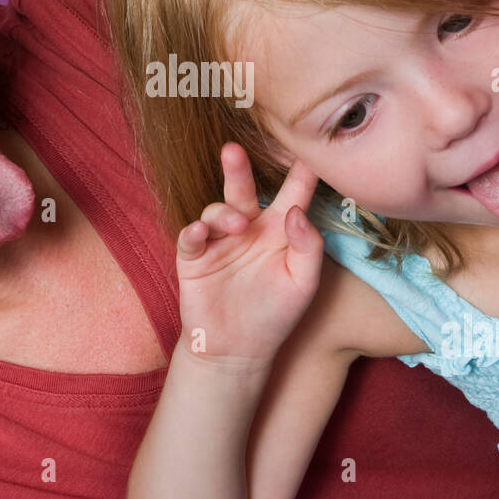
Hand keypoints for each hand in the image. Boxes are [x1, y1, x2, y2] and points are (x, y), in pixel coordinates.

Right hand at [175, 143, 323, 372]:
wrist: (238, 352)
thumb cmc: (276, 315)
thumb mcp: (304, 284)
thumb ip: (308, 246)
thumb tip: (296, 211)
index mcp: (280, 230)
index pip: (292, 193)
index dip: (298, 170)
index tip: (302, 146)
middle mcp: (249, 228)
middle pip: (243, 190)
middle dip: (237, 169)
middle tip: (233, 149)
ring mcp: (219, 242)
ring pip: (216, 210)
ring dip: (222, 212)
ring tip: (236, 225)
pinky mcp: (194, 259)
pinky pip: (190, 238)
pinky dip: (193, 232)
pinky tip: (200, 233)